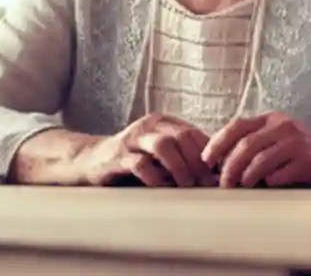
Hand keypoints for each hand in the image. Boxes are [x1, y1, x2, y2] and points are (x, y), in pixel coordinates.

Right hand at [75, 113, 215, 186]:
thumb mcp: (161, 154)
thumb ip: (184, 157)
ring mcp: (133, 139)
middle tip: (207, 184)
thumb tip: (218, 173)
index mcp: (164, 122)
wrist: (91, 161)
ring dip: (180, 167)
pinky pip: (140, 164)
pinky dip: (154, 177)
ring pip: (163, 145)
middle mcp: (150, 126)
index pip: (194, 133)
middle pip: (183, 137)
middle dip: (198, 162)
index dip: (210, 154)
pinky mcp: (117, 157)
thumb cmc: (134, 160)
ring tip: (187, 185)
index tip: (218, 175)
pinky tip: (162, 188)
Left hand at [202, 112, 310, 187]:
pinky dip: (269, 183)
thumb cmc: (300, 148)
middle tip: (224, 185)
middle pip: (246, 146)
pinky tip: (269, 186)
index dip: (218, 143)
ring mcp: (297, 143)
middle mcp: (283, 127)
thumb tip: (218, 162)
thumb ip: (253, 142)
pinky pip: (279, 176)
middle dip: (229, 168)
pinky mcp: (309, 162)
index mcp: (271, 119)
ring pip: (260, 162)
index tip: (206, 161)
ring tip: (243, 187)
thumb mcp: (277, 136)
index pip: (238, 126)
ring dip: (246, 178)